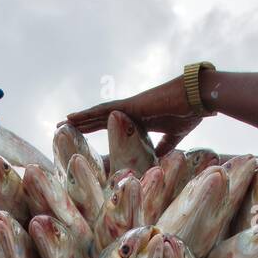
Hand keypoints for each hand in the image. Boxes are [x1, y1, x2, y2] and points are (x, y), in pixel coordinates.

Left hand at [65, 75, 204, 154]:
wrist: (196, 98)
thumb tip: (157, 159)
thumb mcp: (174, 136)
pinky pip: (101, 110)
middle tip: (62, 129)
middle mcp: (129, 112)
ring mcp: (127, 107)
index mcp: (137, 119)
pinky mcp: (129, 106)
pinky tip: (71, 117)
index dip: (94, 128)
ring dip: (78, 120)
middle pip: (99, 119)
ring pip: (97, 114)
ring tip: (61, 123)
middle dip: (82, 125)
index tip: (81, 134)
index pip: (110, 125)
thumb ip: (164, 146)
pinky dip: (85, 114)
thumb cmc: (189, 113)